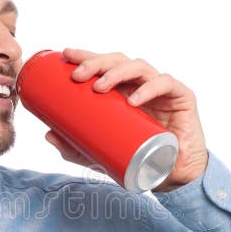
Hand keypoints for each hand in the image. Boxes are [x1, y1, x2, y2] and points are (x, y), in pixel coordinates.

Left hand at [43, 48, 208, 191]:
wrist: (174, 175)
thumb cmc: (139, 158)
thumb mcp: (100, 154)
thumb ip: (76, 146)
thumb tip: (48, 135)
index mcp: (124, 90)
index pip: (105, 65)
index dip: (87, 56)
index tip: (66, 56)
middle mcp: (141, 84)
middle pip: (118, 61)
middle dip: (96, 63)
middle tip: (77, 75)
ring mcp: (161, 89)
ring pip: (139, 67)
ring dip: (117, 72)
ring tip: (99, 87)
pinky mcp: (182, 97)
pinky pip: (166, 84)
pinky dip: (149, 89)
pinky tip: (133, 99)